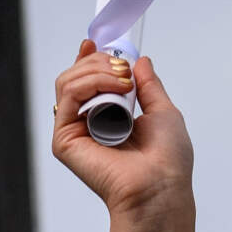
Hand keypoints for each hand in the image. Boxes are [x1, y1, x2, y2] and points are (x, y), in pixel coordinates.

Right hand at [51, 41, 192, 226]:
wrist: (161, 188)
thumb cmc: (167, 162)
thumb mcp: (164, 112)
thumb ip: (149, 85)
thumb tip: (140, 61)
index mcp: (110, 119)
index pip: (89, 81)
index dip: (90, 60)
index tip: (98, 43)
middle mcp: (89, 124)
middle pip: (77, 76)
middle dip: (100, 62)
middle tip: (125, 71)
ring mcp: (75, 132)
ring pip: (69, 82)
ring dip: (97, 71)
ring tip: (123, 83)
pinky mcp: (64, 141)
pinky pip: (67, 97)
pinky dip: (88, 83)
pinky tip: (113, 90)